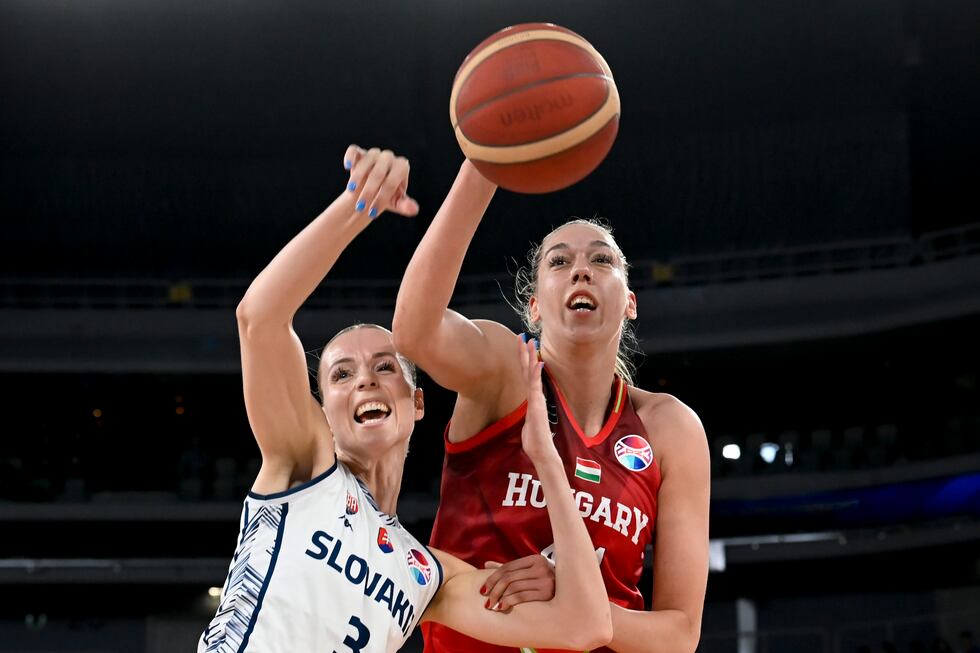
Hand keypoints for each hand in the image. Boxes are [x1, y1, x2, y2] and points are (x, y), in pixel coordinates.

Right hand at [344, 145, 419, 218]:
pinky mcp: (359, 153)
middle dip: (369, 191)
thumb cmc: (386, 197)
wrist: (372, 192)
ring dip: (358, 176)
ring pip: (367, 161)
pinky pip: (354, 150)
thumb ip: (405, 205)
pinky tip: (348, 166)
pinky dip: (350, 157)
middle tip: (360, 206)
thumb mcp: (396, 204)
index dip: (382, 197)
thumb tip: (414, 210)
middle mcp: (389, 157)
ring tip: (352, 190)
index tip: (373, 212)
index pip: (392, 181)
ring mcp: (374, 154)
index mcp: (401, 167)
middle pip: (379, 172)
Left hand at [480, 555, 555, 611]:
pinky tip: (502, 608)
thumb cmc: (543, 585)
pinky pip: (522, 596)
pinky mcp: (548, 593)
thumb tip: (486, 565)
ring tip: (491, 606)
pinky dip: (509, 601)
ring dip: (499, 598)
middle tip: (485, 600)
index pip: (507, 567)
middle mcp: (541, 567)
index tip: (482, 590)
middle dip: (494, 590)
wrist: (569, 594)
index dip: (492, 578)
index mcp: (535, 559)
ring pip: (514, 587)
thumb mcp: (527, 574)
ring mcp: (546, 579)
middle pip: (509, 577)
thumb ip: (509, 570)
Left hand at [518, 335, 557, 464]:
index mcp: (533, 399)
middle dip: (526, 353)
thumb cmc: (536, 442)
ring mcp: (537, 399)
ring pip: (533, 374)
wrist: (542, 453)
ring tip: (529, 342)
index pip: (527, 376)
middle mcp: (536, 396)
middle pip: (530, 370)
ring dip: (530, 358)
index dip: (525, 361)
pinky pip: (536, 386)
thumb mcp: (529, 425)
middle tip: (524, 336)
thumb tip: (529, 418)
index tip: (523, 347)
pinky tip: (537, 363)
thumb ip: (530, 417)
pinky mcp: (538, 405)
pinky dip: (536, 374)